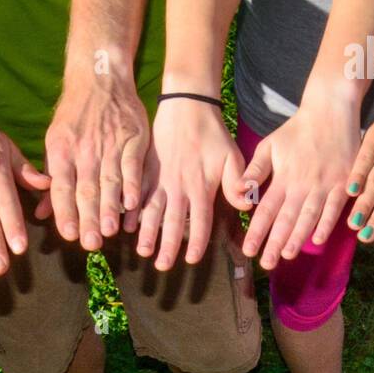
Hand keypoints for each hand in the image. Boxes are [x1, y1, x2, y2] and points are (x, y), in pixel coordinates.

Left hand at [37, 72, 148, 250]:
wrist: (100, 77)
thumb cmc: (74, 116)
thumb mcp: (55, 142)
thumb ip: (51, 180)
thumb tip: (41, 214)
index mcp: (62, 151)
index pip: (62, 186)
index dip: (65, 211)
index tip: (68, 234)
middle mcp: (85, 149)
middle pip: (86, 189)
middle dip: (88, 218)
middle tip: (90, 243)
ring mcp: (110, 144)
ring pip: (109, 180)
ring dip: (110, 207)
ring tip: (110, 230)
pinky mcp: (133, 138)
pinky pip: (132, 165)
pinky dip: (133, 185)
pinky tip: (133, 204)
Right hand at [137, 98, 242, 270]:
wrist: (187, 105)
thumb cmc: (213, 133)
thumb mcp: (232, 156)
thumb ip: (237, 183)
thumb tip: (246, 205)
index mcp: (201, 186)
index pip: (200, 220)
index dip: (196, 241)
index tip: (191, 260)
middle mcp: (179, 187)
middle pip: (172, 222)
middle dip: (167, 246)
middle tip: (162, 267)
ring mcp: (160, 179)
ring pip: (152, 211)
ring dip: (147, 233)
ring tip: (143, 251)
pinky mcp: (147, 171)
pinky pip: (138, 194)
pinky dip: (132, 210)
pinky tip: (127, 225)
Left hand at [238, 100, 360, 268]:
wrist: (331, 110)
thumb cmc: (297, 130)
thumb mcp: (270, 146)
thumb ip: (255, 170)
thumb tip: (241, 192)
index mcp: (283, 177)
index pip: (266, 210)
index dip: (256, 231)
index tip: (248, 250)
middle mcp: (302, 184)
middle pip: (286, 219)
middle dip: (274, 243)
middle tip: (265, 263)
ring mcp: (324, 184)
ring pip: (308, 217)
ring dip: (297, 238)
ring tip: (287, 255)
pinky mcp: (343, 183)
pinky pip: (335, 208)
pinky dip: (327, 224)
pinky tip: (318, 239)